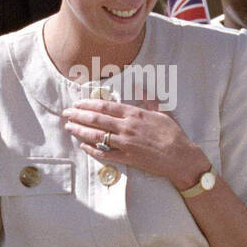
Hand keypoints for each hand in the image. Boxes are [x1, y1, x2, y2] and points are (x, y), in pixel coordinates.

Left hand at [63, 98, 208, 190]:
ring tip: (69, 127)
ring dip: (80, 130)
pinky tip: (82, 145)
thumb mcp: (163, 113)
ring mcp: (125, 143)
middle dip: (78, 115)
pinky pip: (104, 153)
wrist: (180, 157)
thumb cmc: (173, 135)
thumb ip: (149, 100)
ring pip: (96, 135)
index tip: (77, 103)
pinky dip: (91, 149)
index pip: (105, 106)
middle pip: (96, 119)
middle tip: (66, 113)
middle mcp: (126, 127)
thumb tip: (142, 87)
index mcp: (134, 114)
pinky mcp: (126, 158)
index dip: (88, 104)